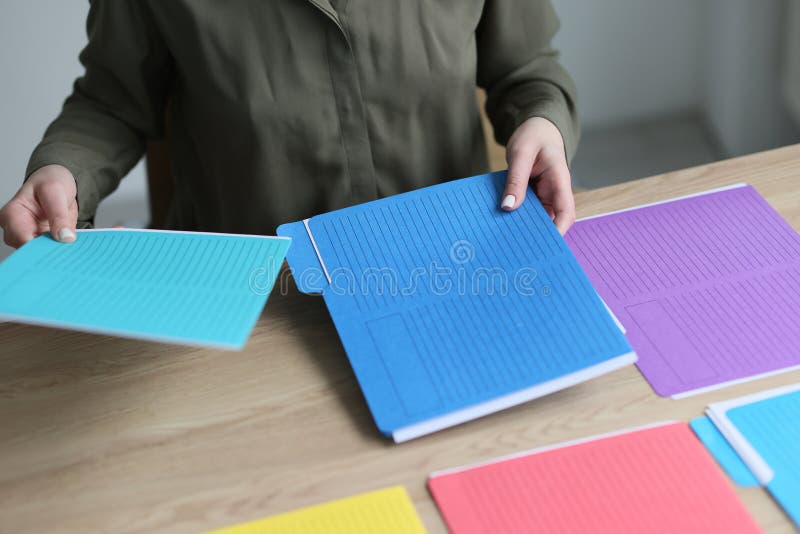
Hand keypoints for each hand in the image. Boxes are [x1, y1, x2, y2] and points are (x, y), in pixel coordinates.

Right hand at [0, 164, 78, 247]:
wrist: (58, 183)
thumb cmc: (50, 182)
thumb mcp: (55, 192)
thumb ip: (59, 215)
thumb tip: (65, 237)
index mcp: (12, 214)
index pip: (21, 239)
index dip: (39, 248)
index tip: (57, 251)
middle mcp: (16, 229)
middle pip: (28, 251)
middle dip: (48, 253)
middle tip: (67, 253)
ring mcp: (29, 237)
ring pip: (39, 255)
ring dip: (55, 254)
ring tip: (70, 251)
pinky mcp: (42, 242)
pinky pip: (50, 252)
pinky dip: (60, 252)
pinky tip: (71, 250)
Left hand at [500, 117, 575, 233]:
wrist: (536, 128)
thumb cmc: (533, 136)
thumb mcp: (521, 153)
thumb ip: (516, 180)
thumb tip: (508, 207)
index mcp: (559, 180)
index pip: (566, 211)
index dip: (558, 230)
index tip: (545, 244)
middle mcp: (555, 192)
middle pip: (551, 220)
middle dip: (537, 235)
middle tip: (516, 247)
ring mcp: (544, 195)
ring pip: (538, 218)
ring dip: (524, 227)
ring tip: (506, 239)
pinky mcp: (534, 196)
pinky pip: (527, 210)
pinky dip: (517, 217)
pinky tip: (502, 224)